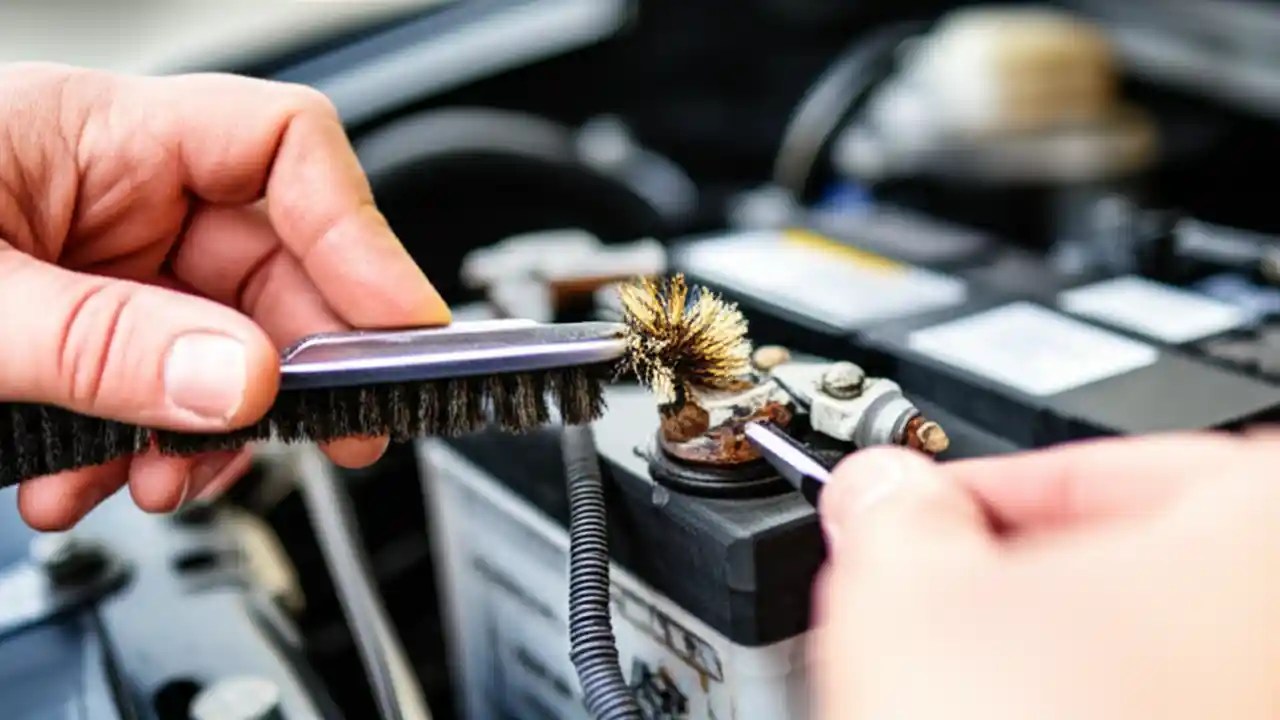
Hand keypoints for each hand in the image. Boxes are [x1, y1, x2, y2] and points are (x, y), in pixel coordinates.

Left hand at [0, 63, 449, 529]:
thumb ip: (106, 341)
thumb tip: (242, 381)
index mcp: (94, 133)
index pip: (287, 150)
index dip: (359, 238)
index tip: (394, 336)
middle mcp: (110, 188)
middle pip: (269, 263)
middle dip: (287, 368)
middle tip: (321, 441)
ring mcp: (95, 257)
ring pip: (216, 340)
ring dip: (201, 426)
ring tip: (152, 481)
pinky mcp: (72, 321)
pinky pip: (155, 379)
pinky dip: (142, 442)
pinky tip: (94, 480)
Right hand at [810, 430, 1279, 719]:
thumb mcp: (907, 593)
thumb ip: (890, 510)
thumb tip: (882, 494)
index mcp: (1259, 529)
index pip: (1099, 459)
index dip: (980, 481)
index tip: (920, 509)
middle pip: (1126, 551)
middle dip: (1007, 565)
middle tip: (929, 591)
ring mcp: (1264, 695)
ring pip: (1140, 643)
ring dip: (1040, 643)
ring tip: (958, 679)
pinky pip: (1154, 702)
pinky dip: (1078, 700)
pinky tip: (1005, 714)